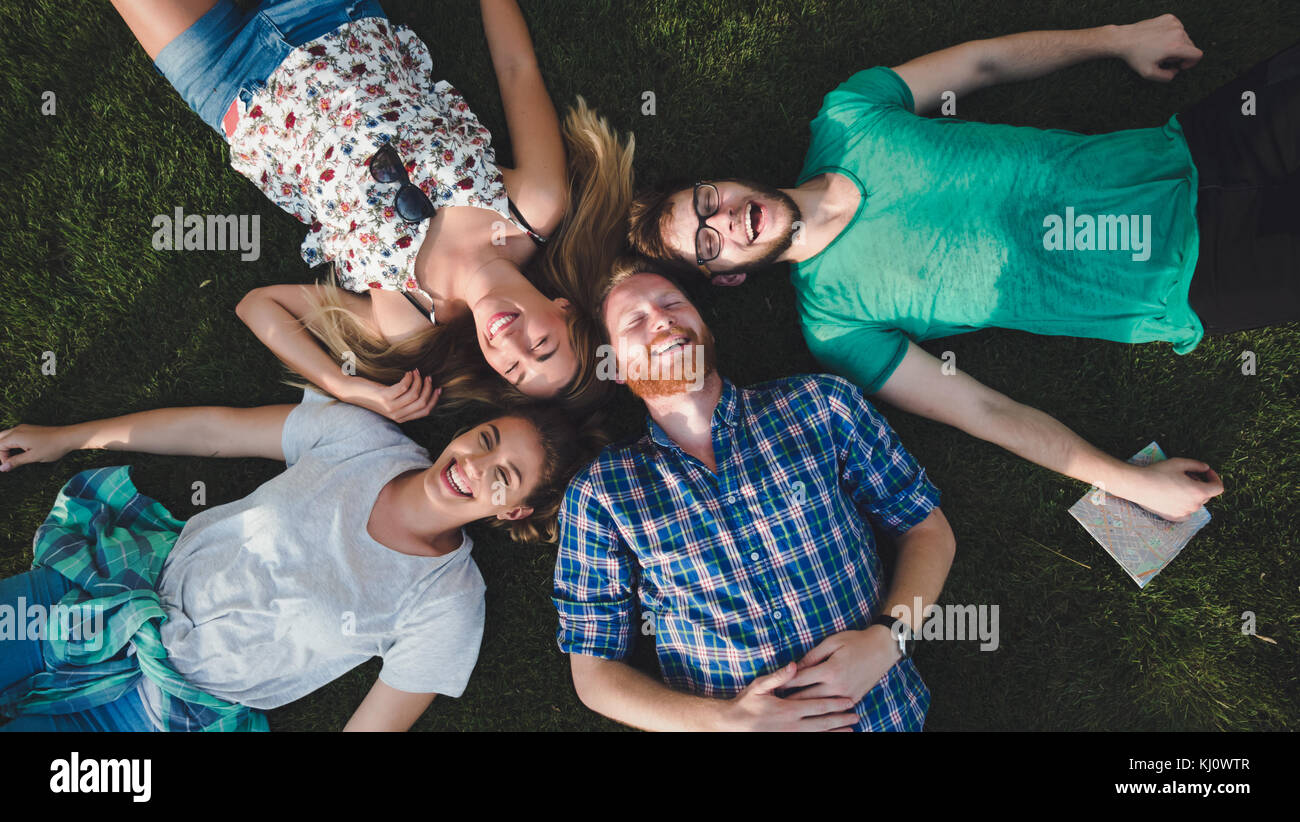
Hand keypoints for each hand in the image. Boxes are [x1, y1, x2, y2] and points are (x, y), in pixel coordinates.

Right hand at [0, 424, 75, 471]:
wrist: (69, 437)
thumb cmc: (52, 447)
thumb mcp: (33, 457)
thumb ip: (16, 461)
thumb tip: (2, 468)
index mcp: (16, 436)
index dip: (2, 458)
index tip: (10, 466)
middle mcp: (18, 429)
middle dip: (1, 451)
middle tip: (8, 460)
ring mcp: (24, 428)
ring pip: (6, 436)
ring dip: (6, 446)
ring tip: (14, 457)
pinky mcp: (30, 429)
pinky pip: (15, 434)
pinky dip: (13, 443)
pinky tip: (21, 450)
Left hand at [343, 369, 440, 422]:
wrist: (351, 392)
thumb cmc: (371, 394)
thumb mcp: (391, 400)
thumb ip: (404, 400)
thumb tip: (423, 390)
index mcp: (401, 417)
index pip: (425, 411)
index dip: (434, 399)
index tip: (438, 388)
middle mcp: (397, 415)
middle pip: (422, 403)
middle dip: (428, 389)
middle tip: (428, 377)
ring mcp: (390, 407)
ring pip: (415, 395)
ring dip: (419, 381)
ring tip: (417, 372)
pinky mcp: (384, 397)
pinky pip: (404, 387)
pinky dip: (409, 378)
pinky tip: (408, 372)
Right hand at [716, 662, 858, 731]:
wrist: (733, 725)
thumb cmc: (746, 703)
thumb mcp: (759, 686)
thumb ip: (778, 676)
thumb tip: (793, 666)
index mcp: (788, 709)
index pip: (818, 706)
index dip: (836, 704)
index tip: (850, 701)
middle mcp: (792, 725)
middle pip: (823, 722)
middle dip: (841, 719)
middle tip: (856, 716)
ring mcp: (790, 735)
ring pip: (818, 734)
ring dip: (835, 732)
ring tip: (850, 730)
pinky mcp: (786, 740)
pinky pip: (809, 741)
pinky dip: (823, 739)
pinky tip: (832, 737)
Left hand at [783, 626, 900, 703]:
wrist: (883, 649)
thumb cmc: (856, 641)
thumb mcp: (832, 642)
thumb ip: (812, 655)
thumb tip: (795, 666)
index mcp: (830, 670)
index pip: (800, 680)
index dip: (784, 683)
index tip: (772, 686)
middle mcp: (837, 686)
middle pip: (806, 698)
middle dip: (790, 700)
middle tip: (775, 702)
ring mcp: (846, 695)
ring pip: (819, 707)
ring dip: (803, 707)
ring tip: (788, 709)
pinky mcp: (854, 699)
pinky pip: (834, 709)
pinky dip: (821, 710)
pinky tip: (810, 711)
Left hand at [1115, 14, 1201, 80]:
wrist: (1123, 39)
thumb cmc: (1135, 56)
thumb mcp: (1149, 73)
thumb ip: (1167, 77)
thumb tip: (1176, 70)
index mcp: (1176, 46)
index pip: (1197, 55)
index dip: (1191, 63)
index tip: (1179, 65)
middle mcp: (1178, 32)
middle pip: (1191, 46)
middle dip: (1181, 55)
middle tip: (1164, 59)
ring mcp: (1174, 23)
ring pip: (1184, 37)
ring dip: (1176, 44)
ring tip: (1159, 49)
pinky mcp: (1169, 17)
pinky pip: (1178, 29)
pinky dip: (1172, 35)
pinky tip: (1158, 39)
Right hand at [1117, 458, 1223, 520]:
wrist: (1137, 485)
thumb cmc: (1158, 472)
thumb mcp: (1179, 463)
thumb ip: (1197, 465)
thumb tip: (1205, 468)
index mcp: (1198, 492)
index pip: (1218, 488)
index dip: (1214, 477)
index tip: (1205, 471)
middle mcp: (1194, 505)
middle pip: (1206, 495)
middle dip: (1200, 484)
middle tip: (1186, 475)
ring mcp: (1184, 513)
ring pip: (1195, 503)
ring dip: (1191, 494)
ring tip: (1176, 484)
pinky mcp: (1174, 518)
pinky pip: (1186, 512)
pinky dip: (1184, 504)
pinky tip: (1173, 496)